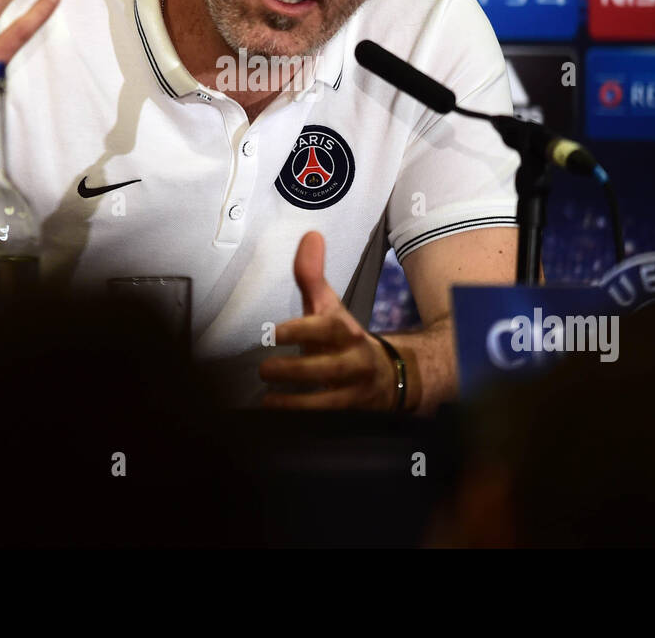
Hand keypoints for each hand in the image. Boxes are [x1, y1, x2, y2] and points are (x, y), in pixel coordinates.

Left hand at [258, 231, 397, 410]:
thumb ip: (312, 276)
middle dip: (296, 370)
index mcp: (346, 331)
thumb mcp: (330, 309)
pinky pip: (330, 420)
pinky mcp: (351, 414)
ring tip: (268, 400)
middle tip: (263, 369)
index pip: (329, 328)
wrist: (391, 375)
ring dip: (298, 402)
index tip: (274, 333)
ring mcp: (355, 391)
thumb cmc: (345, 339)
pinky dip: (306, 420)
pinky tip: (281, 418)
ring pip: (331, 400)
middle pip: (330, 368)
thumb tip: (310, 236)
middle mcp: (354, 361)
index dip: (302, 329)